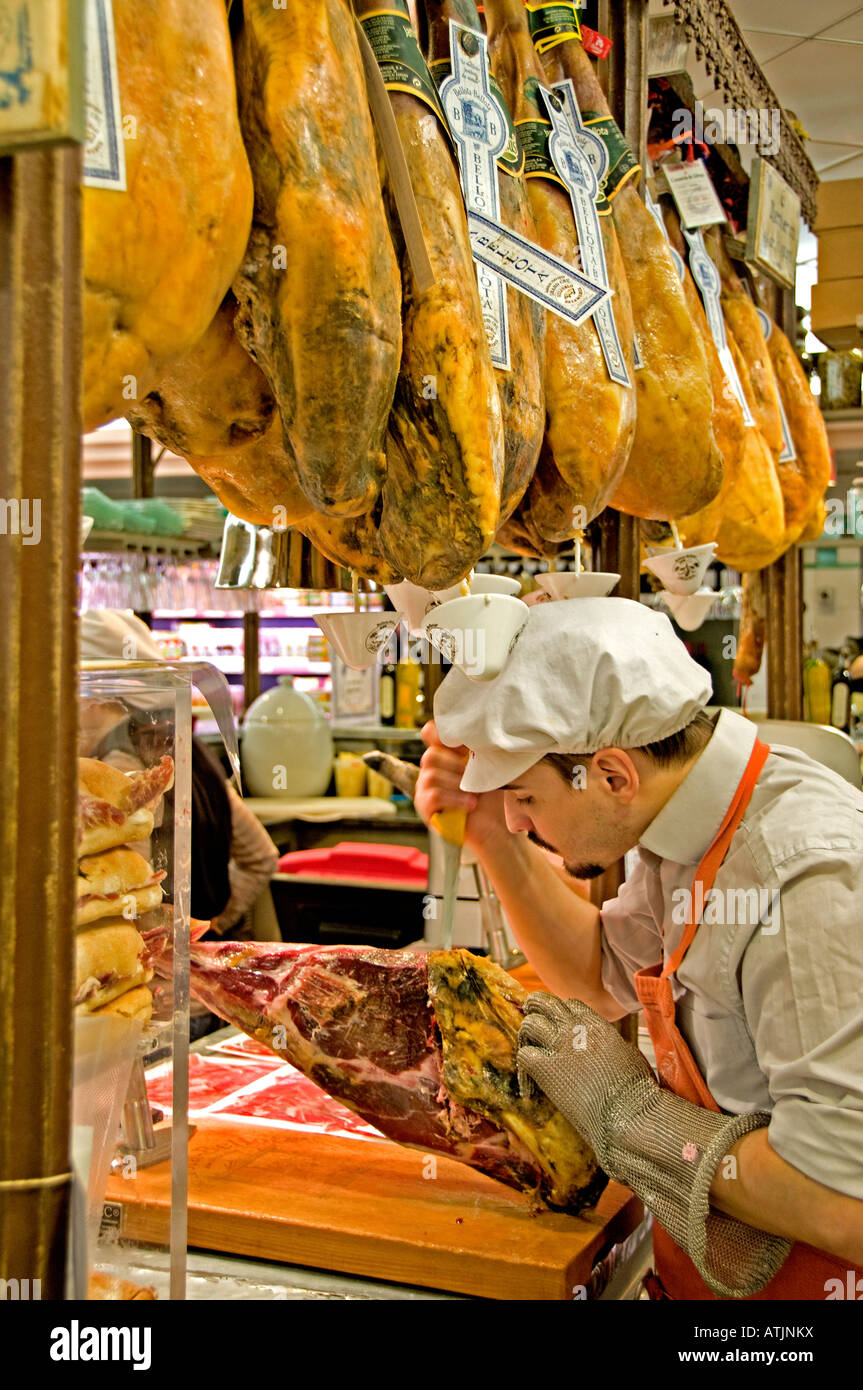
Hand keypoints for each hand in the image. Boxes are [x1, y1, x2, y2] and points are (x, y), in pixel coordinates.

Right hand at [416, 721, 510, 853]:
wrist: (494, 827)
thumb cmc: (492, 796)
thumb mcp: (488, 766)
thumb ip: (477, 748)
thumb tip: (479, 731)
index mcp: (445, 755)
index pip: (430, 733)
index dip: (442, 734)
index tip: (464, 746)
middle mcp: (431, 769)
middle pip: (431, 755)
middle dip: (456, 765)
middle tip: (474, 776)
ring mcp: (425, 789)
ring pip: (432, 775)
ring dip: (458, 784)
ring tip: (475, 793)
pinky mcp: (425, 808)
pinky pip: (434, 795)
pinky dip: (455, 798)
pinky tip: (470, 804)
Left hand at [517, 993, 654, 1162]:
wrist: (630, 1112)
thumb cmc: (638, 1091)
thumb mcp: (630, 1055)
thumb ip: (614, 1045)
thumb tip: (613, 1048)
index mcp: (598, 1025)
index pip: (571, 1004)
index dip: (561, 1013)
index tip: (558, 1025)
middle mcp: (576, 1029)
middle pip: (545, 1003)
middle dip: (535, 1009)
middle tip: (532, 1022)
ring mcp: (560, 1046)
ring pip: (530, 1024)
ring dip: (527, 1036)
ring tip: (528, 1050)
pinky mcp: (547, 1069)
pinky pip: (524, 1055)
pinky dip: (524, 1068)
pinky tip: (530, 1084)